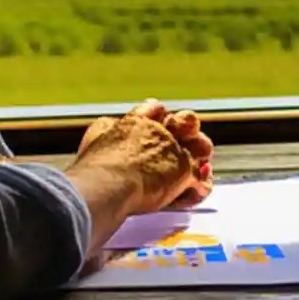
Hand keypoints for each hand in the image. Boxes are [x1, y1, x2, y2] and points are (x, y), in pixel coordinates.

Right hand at [78, 100, 214, 208]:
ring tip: (199, 167)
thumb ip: (108, 127)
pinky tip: (197, 191)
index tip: (162, 122)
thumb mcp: (96, 134)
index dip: (161, 116)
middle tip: (185, 141)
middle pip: (186, 120)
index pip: (156, 109)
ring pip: (201, 146)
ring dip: (201, 155)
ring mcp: (175, 150)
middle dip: (188, 129)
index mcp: (138, 121)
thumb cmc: (97, 165)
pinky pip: (202, 179)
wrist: (107, 183)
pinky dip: (200, 187)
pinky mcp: (184, 171)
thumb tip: (112, 124)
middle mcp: (160, 131)